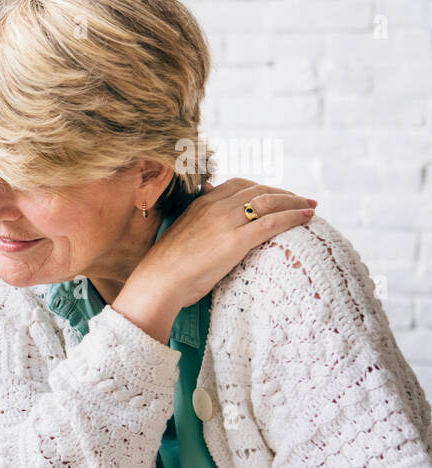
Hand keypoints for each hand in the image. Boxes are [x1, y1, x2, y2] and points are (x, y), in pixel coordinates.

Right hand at [113, 178, 316, 343]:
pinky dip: (292, 217)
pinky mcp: (234, 241)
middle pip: (259, 190)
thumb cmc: (167, 266)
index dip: (264, 187)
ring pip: (268, 202)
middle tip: (302, 200)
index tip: (278, 195)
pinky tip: (307, 218)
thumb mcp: (183, 233)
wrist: (157, 282)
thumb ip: (199, 221)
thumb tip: (209, 218)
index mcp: (201, 203)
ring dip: (294, 202)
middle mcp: (214, 207)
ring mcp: (225, 223)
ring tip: (311, 208)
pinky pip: (270, 223)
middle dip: (285, 193)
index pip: (240, 185)